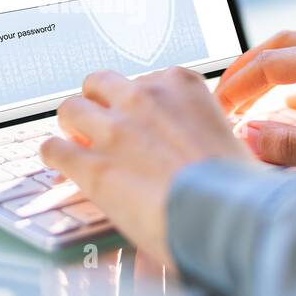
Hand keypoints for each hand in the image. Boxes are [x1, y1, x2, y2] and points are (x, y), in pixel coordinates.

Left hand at [39, 66, 254, 268]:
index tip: (139, 117)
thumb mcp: (231, 141)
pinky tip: (60, 164)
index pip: (148, 79)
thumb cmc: (240, 188)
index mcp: (182, 86)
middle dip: (97, 102)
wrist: (227, 216)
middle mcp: (144, 98)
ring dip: (73, 125)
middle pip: (100, 83)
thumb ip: (205, 133)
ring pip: (71, 108)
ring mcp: (115, 130)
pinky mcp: (93, 166)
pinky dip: (55, 156)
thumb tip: (201, 153)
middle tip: (100, 124)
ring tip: (75, 140)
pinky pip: (55, 148)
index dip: (139, 101)